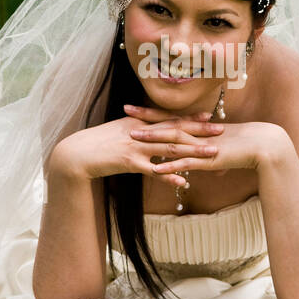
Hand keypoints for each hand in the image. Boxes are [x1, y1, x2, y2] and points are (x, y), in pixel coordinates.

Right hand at [49, 105, 223, 187]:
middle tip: (221, 131)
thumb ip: (137, 130)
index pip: (169, 118)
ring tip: (212, 154)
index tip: (210, 116)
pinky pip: (154, 170)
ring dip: (193, 151)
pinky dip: (169, 176)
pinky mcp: (129, 162)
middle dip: (199, 130)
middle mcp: (141, 132)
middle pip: (175, 130)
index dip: (190, 118)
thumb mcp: (119, 131)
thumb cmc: (97, 143)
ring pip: (170, 148)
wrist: (77, 153)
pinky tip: (184, 182)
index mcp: (140, 123)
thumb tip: (151, 132)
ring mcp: (136, 146)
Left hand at [124, 104, 287, 173]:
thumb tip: (201, 154)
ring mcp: (203, 145)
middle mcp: (198, 133)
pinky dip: (170, 166)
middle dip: (145, 119)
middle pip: (167, 123)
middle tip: (124, 112)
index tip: (134, 107)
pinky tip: (156, 169)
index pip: (171, 117)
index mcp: (200, 128)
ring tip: (132, 138)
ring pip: (173, 141)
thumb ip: (209, 148)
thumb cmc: (247, 144)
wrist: (266, 145)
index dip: (152, 113)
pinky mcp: (210, 159)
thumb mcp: (223, 145)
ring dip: (152, 139)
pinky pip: (187, 163)